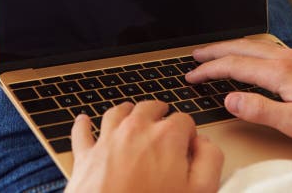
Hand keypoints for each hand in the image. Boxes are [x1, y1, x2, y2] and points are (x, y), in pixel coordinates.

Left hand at [64, 101, 223, 192]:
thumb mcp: (200, 191)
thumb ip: (210, 160)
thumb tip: (206, 144)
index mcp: (166, 137)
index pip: (184, 120)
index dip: (188, 133)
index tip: (187, 146)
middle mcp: (136, 130)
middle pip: (150, 108)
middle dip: (160, 114)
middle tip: (164, 124)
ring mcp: (108, 141)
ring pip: (118, 113)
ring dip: (128, 112)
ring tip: (133, 115)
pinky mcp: (85, 156)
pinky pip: (82, 132)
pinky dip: (83, 124)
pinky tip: (84, 120)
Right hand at [185, 39, 291, 150]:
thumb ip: (260, 110)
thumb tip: (230, 99)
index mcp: (280, 71)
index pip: (234, 65)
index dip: (209, 70)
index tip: (190, 76)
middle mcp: (286, 58)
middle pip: (241, 48)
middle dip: (214, 51)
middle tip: (193, 56)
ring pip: (253, 47)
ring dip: (230, 49)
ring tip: (214, 54)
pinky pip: (266, 50)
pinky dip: (247, 51)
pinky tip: (248, 58)